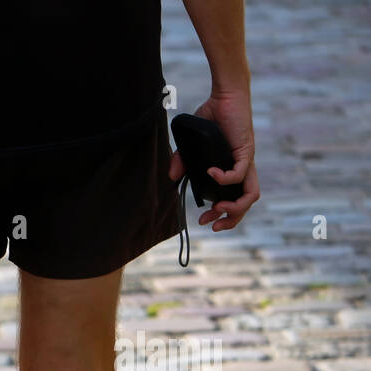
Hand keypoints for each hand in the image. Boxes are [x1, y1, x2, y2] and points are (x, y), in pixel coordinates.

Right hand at [169, 91, 260, 230]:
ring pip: (250, 195)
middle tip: (212, 225)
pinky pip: (238, 174)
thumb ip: (182, 160)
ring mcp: (247, 161)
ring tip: (218, 208)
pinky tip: (210, 173)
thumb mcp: (192, 143)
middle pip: (246, 203)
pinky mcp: (246, 151)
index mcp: (232, 170)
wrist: (225, 95)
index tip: (204, 221)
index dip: (223, 216)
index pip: (235, 200)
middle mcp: (243, 169)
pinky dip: (223, 179)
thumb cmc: (212, 115)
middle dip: (231, 220)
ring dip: (234, 207)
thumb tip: (171, 177)